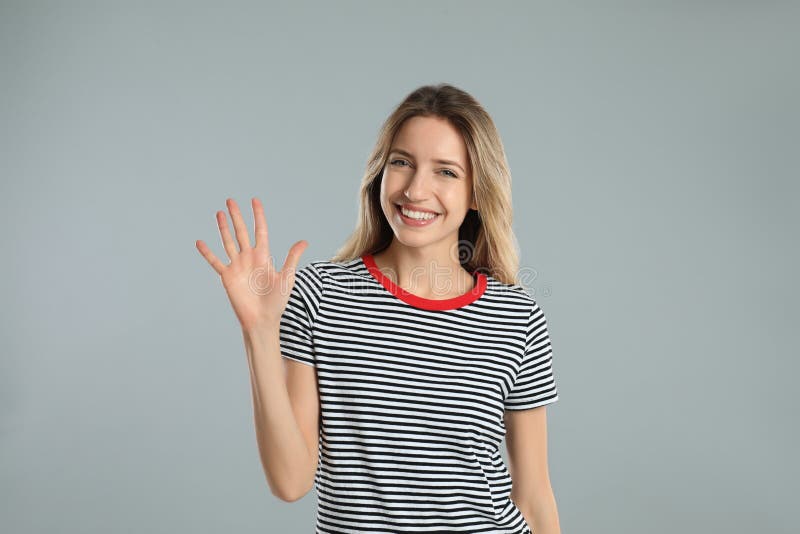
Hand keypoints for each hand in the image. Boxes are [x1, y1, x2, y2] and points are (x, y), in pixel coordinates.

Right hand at [196, 197, 307, 331]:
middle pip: (242, 232)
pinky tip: (200, 242)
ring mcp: (237, 266)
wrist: (262, 320)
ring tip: (219, 213)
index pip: (260, 230)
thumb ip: (292, 258)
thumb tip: (304, 241)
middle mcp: (249, 258)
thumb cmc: (277, 302)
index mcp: (263, 256)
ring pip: (228, 242)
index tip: (255, 201)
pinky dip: (207, 252)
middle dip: (237, 216)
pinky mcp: (227, 276)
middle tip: (231, 200)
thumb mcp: (287, 278)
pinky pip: (216, 261)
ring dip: (223, 228)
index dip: (258, 215)